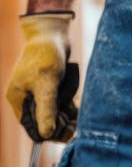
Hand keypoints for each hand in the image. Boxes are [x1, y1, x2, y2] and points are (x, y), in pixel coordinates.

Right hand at [6, 13, 75, 140]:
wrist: (52, 33)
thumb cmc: (47, 56)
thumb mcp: (48, 83)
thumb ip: (47, 108)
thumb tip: (46, 133)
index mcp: (18, 99)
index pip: (33, 128)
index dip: (51, 133)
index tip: (70, 132)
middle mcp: (26, 98)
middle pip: (46, 122)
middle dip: (62, 121)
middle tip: (77, 119)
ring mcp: (38, 93)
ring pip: (56, 113)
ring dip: (68, 111)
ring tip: (76, 105)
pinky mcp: (50, 88)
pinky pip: (61, 103)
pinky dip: (69, 103)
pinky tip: (76, 101)